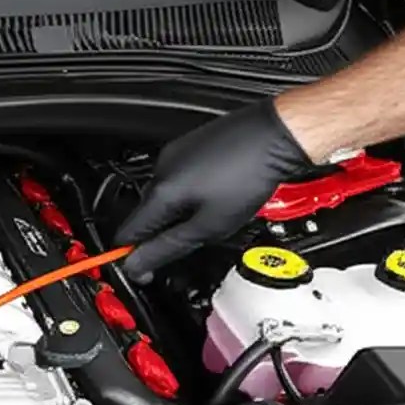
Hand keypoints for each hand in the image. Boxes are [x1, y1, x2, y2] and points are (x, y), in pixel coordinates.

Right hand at [116, 98, 310, 283]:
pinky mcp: (188, 146)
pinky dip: (188, 193)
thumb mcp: (210, 226)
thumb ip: (168, 247)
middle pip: (145, 215)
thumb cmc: (251, 174)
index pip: (127, 234)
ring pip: (163, 196)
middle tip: (189, 244)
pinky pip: (176, 178)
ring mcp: (174, 154)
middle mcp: (161, 169)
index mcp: (161, 192)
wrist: (277, 135)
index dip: (134, 256)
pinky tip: (215, 194)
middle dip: (160, 234)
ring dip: (177, 213)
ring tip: (210, 215)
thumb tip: (138, 265)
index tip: (145, 269)